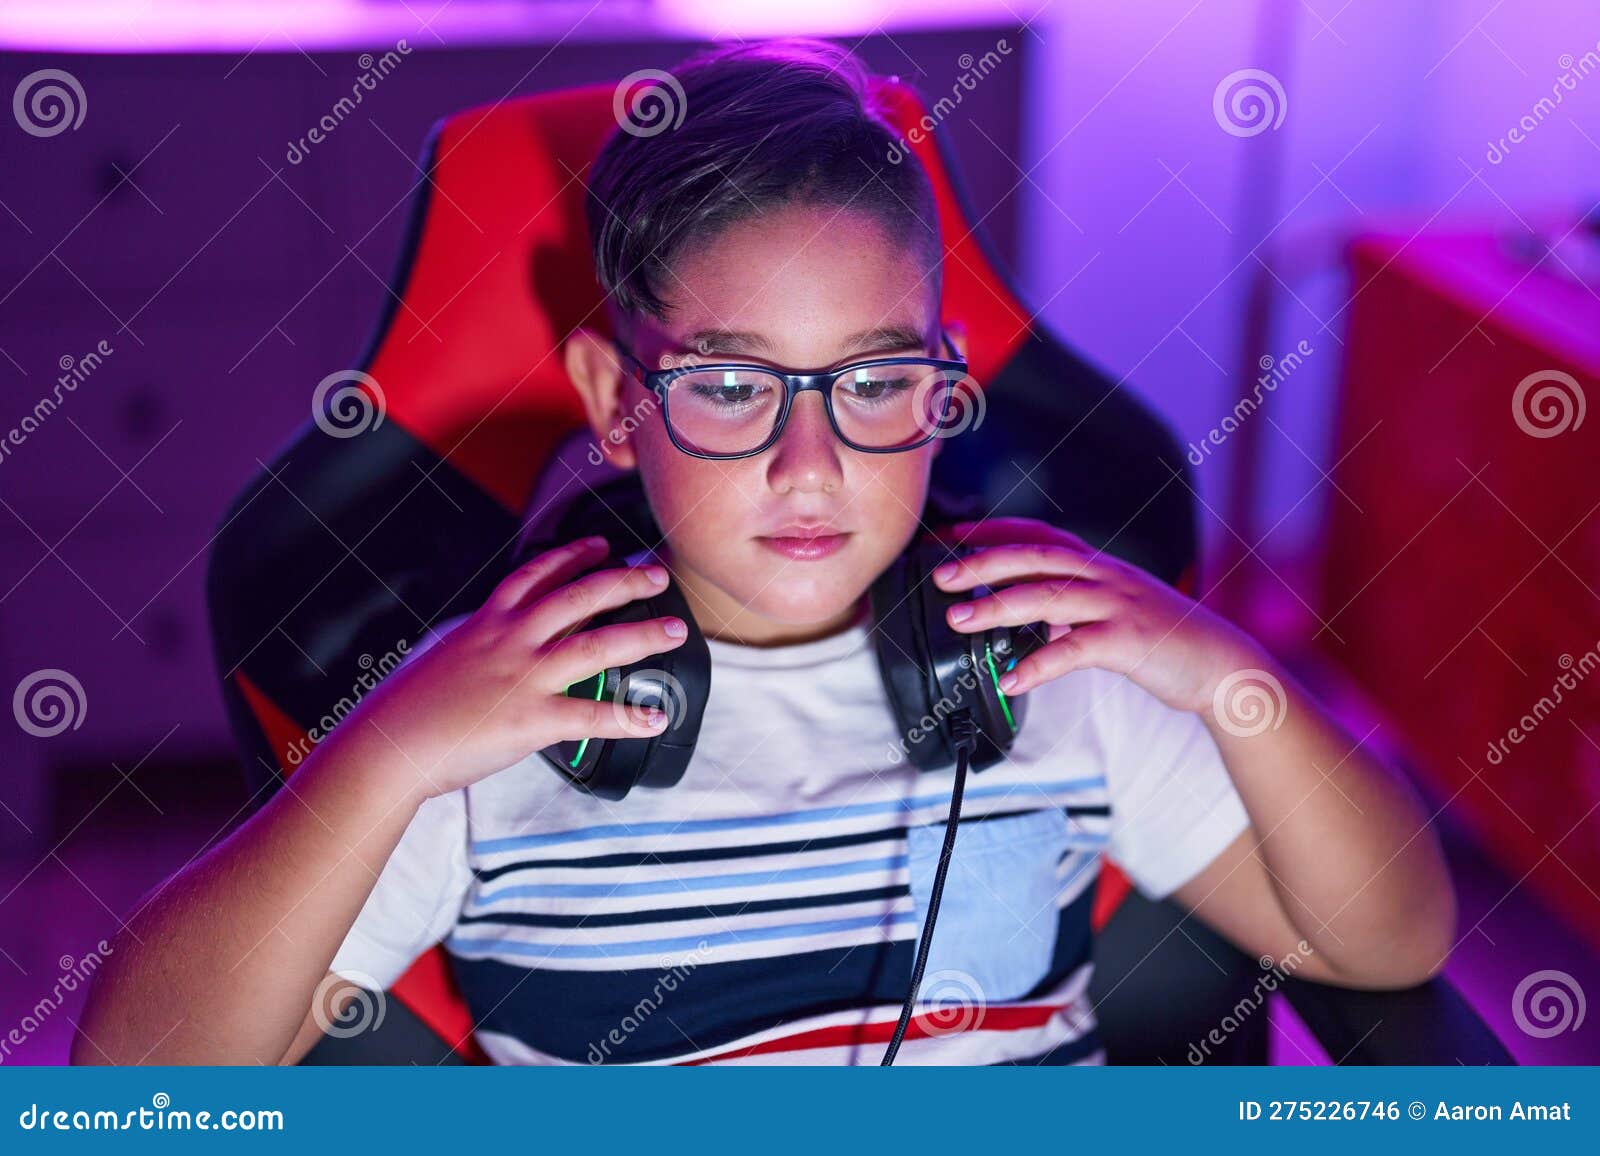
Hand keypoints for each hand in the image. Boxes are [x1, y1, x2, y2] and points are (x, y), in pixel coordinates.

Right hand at [325, 535, 688, 799]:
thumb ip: (475, 643)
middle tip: (656, 572)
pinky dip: (629, 716)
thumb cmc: (404, 707)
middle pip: (578, 596)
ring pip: (596, 645)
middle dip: (623, 579)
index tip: (600, 545)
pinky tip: (654, 716)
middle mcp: (510, 640)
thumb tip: (488, 639)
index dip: (572, 555)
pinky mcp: (530, 719)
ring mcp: (523, 677)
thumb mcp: (441, 655)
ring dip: (642, 634)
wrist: (385, 744)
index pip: (536, 574)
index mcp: (487, 623)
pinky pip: (591, 714)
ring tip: (674, 629)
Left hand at [931, 517, 1264, 715]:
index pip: (1036, 536)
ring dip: (996, 607)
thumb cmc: (1163, 638)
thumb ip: (1071, 608)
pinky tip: (1011, 681)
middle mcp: (1104, 576)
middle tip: (942, 576)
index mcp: (1097, 566)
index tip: (950, 534)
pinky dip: (1037, 666)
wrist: (1221, 664)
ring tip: (958, 620)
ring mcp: (1116, 605)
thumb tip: (1031, 617)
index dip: (992, 532)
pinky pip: (1073, 651)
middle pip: (1033, 558)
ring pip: (1045, 597)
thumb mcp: (1113, 610)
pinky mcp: (1128, 641)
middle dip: (982, 563)